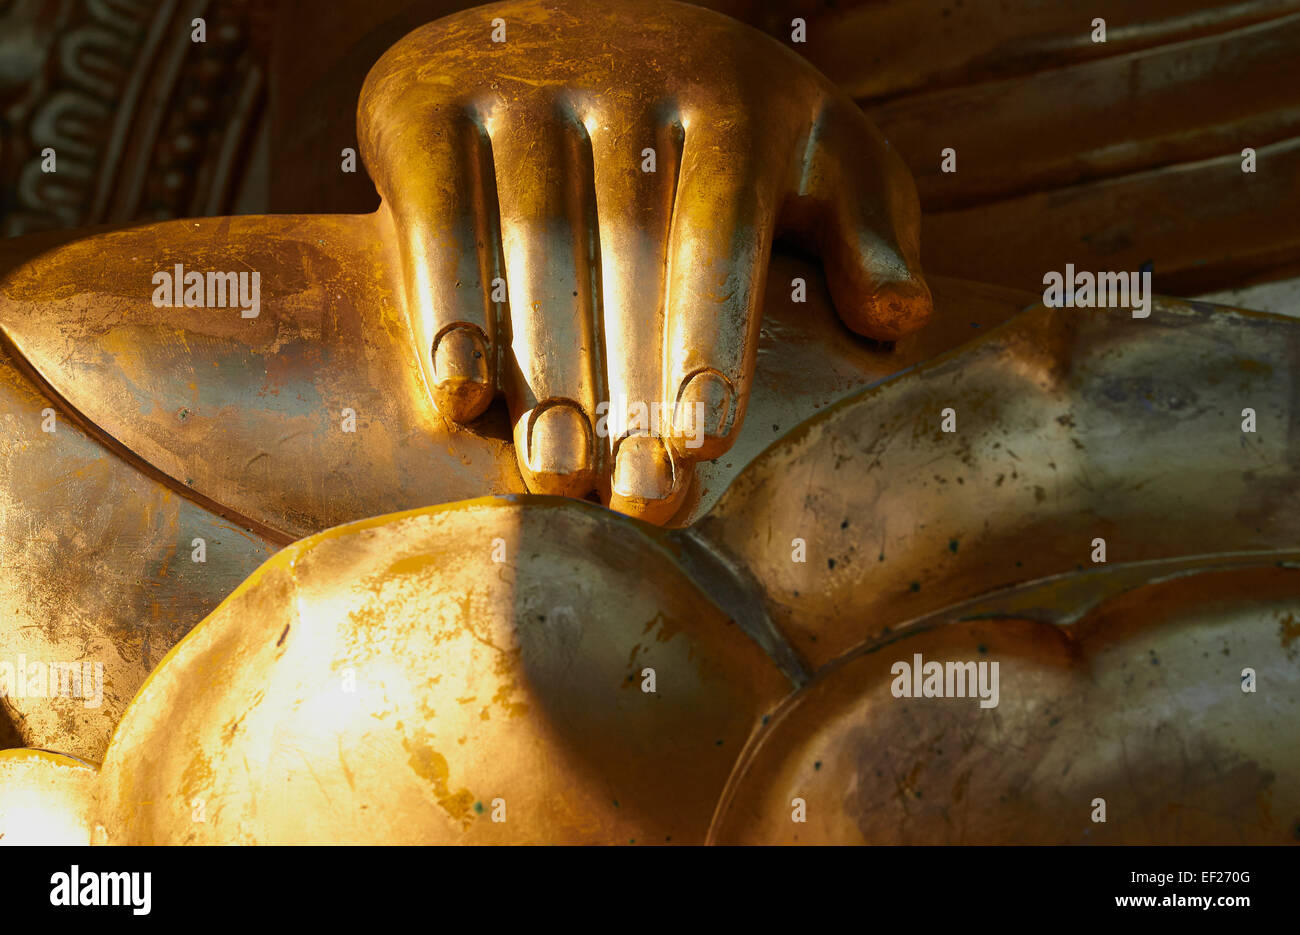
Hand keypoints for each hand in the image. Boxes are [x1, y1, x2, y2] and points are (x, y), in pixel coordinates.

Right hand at [358, 0, 931, 521]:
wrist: (570, 26)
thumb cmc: (719, 127)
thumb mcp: (814, 154)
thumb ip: (869, 226)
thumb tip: (900, 314)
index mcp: (730, 91)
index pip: (720, 224)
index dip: (711, 334)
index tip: (703, 440)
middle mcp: (621, 68)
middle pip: (626, 245)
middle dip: (627, 379)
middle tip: (630, 494)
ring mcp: (516, 79)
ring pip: (532, 238)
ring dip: (542, 364)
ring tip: (557, 471)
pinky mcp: (424, 97)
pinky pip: (436, 213)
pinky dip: (444, 303)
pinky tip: (461, 395)